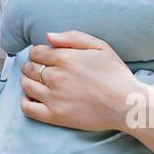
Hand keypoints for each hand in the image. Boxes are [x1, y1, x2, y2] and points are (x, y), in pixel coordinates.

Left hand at [20, 30, 139, 133]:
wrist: (127, 104)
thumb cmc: (116, 74)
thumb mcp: (100, 46)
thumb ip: (72, 37)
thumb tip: (47, 36)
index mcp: (65, 58)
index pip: (36, 52)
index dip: (39, 53)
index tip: (45, 58)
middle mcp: (56, 77)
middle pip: (29, 68)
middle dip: (32, 66)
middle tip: (40, 70)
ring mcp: (54, 97)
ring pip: (26, 85)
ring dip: (27, 81)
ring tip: (36, 82)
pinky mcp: (55, 116)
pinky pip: (28, 108)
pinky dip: (25, 102)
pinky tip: (32, 98)